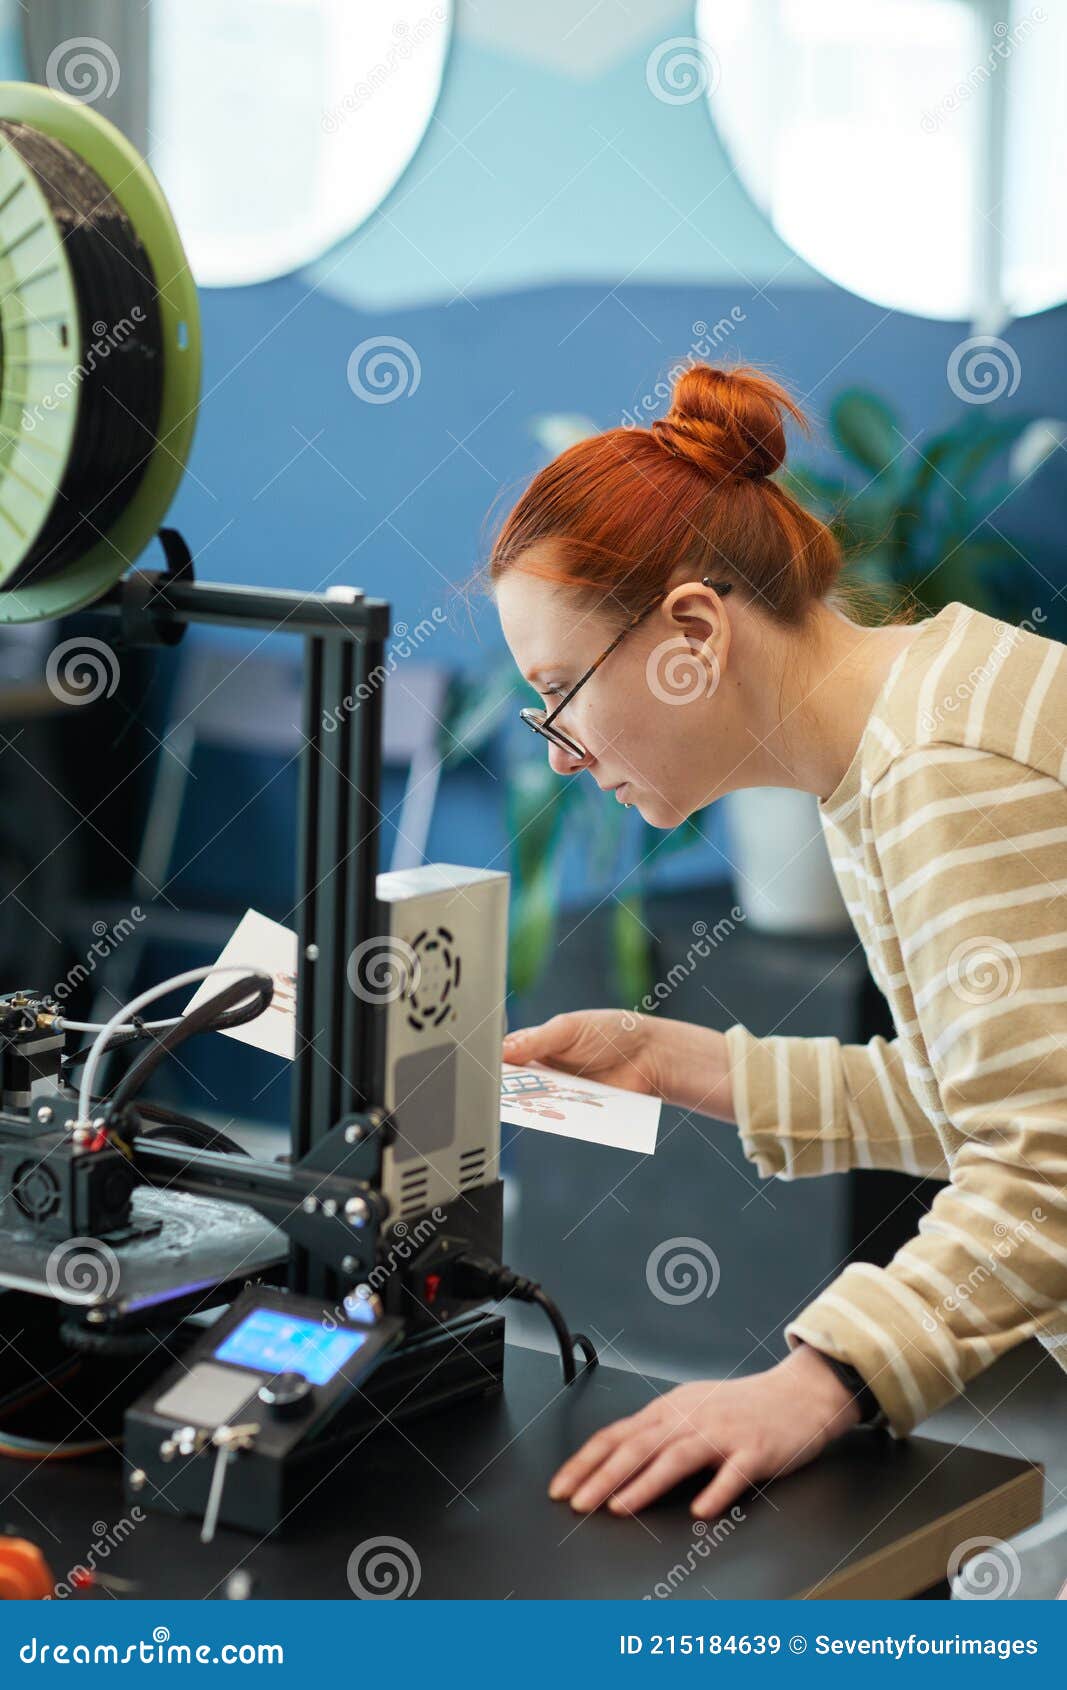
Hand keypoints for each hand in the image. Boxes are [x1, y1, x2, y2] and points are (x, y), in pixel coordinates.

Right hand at [502, 1010, 733, 1120]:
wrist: (650, 1056)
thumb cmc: (611, 1031)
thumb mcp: (568, 1028)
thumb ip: (535, 1039)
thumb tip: (503, 1050)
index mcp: (537, 1045)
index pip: (505, 1058)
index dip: (495, 1065)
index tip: (488, 1071)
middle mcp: (545, 1072)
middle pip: (516, 1085)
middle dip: (508, 1088)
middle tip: (502, 1088)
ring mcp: (561, 1095)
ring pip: (535, 1105)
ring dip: (529, 1105)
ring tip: (524, 1101)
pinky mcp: (577, 1114)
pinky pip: (560, 1120)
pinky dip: (553, 1117)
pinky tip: (549, 1111)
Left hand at [547, 1343, 861, 1518]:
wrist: (800, 1394)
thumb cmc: (743, 1407)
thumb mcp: (692, 1409)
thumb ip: (657, 1432)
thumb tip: (612, 1461)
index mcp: (671, 1409)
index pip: (618, 1434)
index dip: (586, 1461)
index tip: (561, 1487)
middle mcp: (692, 1418)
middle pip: (640, 1445)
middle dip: (604, 1476)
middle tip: (578, 1502)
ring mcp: (725, 1433)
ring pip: (678, 1457)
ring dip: (645, 1483)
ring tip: (621, 1507)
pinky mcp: (757, 1451)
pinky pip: (734, 1474)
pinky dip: (716, 1492)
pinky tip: (700, 1511)